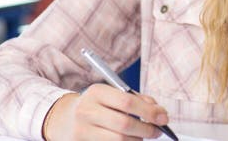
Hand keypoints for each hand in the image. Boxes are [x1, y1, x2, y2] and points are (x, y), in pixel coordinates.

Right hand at [43, 84, 168, 140]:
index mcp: (97, 92)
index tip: (164, 118)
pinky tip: (131, 140)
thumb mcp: (113, 95)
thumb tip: (159, 112)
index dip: (149, 112)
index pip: (127, 101)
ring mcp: (81, 131)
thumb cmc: (98, 106)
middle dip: (147, 129)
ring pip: (119, 140)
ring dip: (137, 140)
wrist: (63, 119)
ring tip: (143, 136)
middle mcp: (86, 110)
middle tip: (158, 131)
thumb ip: (138, 99)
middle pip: (124, 124)